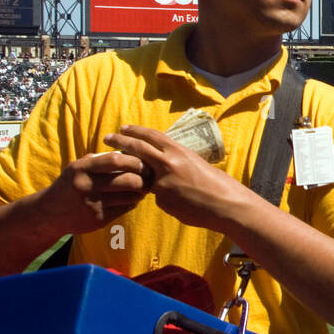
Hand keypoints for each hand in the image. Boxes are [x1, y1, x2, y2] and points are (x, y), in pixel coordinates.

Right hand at [43, 149, 149, 233]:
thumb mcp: (79, 167)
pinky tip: (133, 199)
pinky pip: (124, 208)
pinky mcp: (98, 219)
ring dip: (141, 192)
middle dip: (145, 178)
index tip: (145, 161)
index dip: (135, 160)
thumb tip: (131, 151)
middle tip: (151, 177)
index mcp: (82, 168)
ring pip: (129, 196)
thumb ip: (101, 159)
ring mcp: (92, 204)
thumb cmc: (72, 183)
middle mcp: (86, 185)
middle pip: (128, 180)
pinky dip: (133, 202)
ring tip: (144, 187)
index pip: (117, 160)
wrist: (50, 212)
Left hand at [103, 124, 252, 232]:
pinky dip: (163, 197)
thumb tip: (163, 165)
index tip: (123, 128)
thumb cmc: (219, 184)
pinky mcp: (162, 201)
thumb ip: (177, 162)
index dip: (135, 131)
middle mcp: (167, 164)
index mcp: (178, 152)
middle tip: (107, 137)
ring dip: (131, 172)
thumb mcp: (197, 164)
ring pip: (143, 176)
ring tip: (121, 168)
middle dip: (119, 141)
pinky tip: (175, 202)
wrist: (226, 205)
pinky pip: (157, 197)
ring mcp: (162, 184)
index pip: (151, 136)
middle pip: (136, 148)